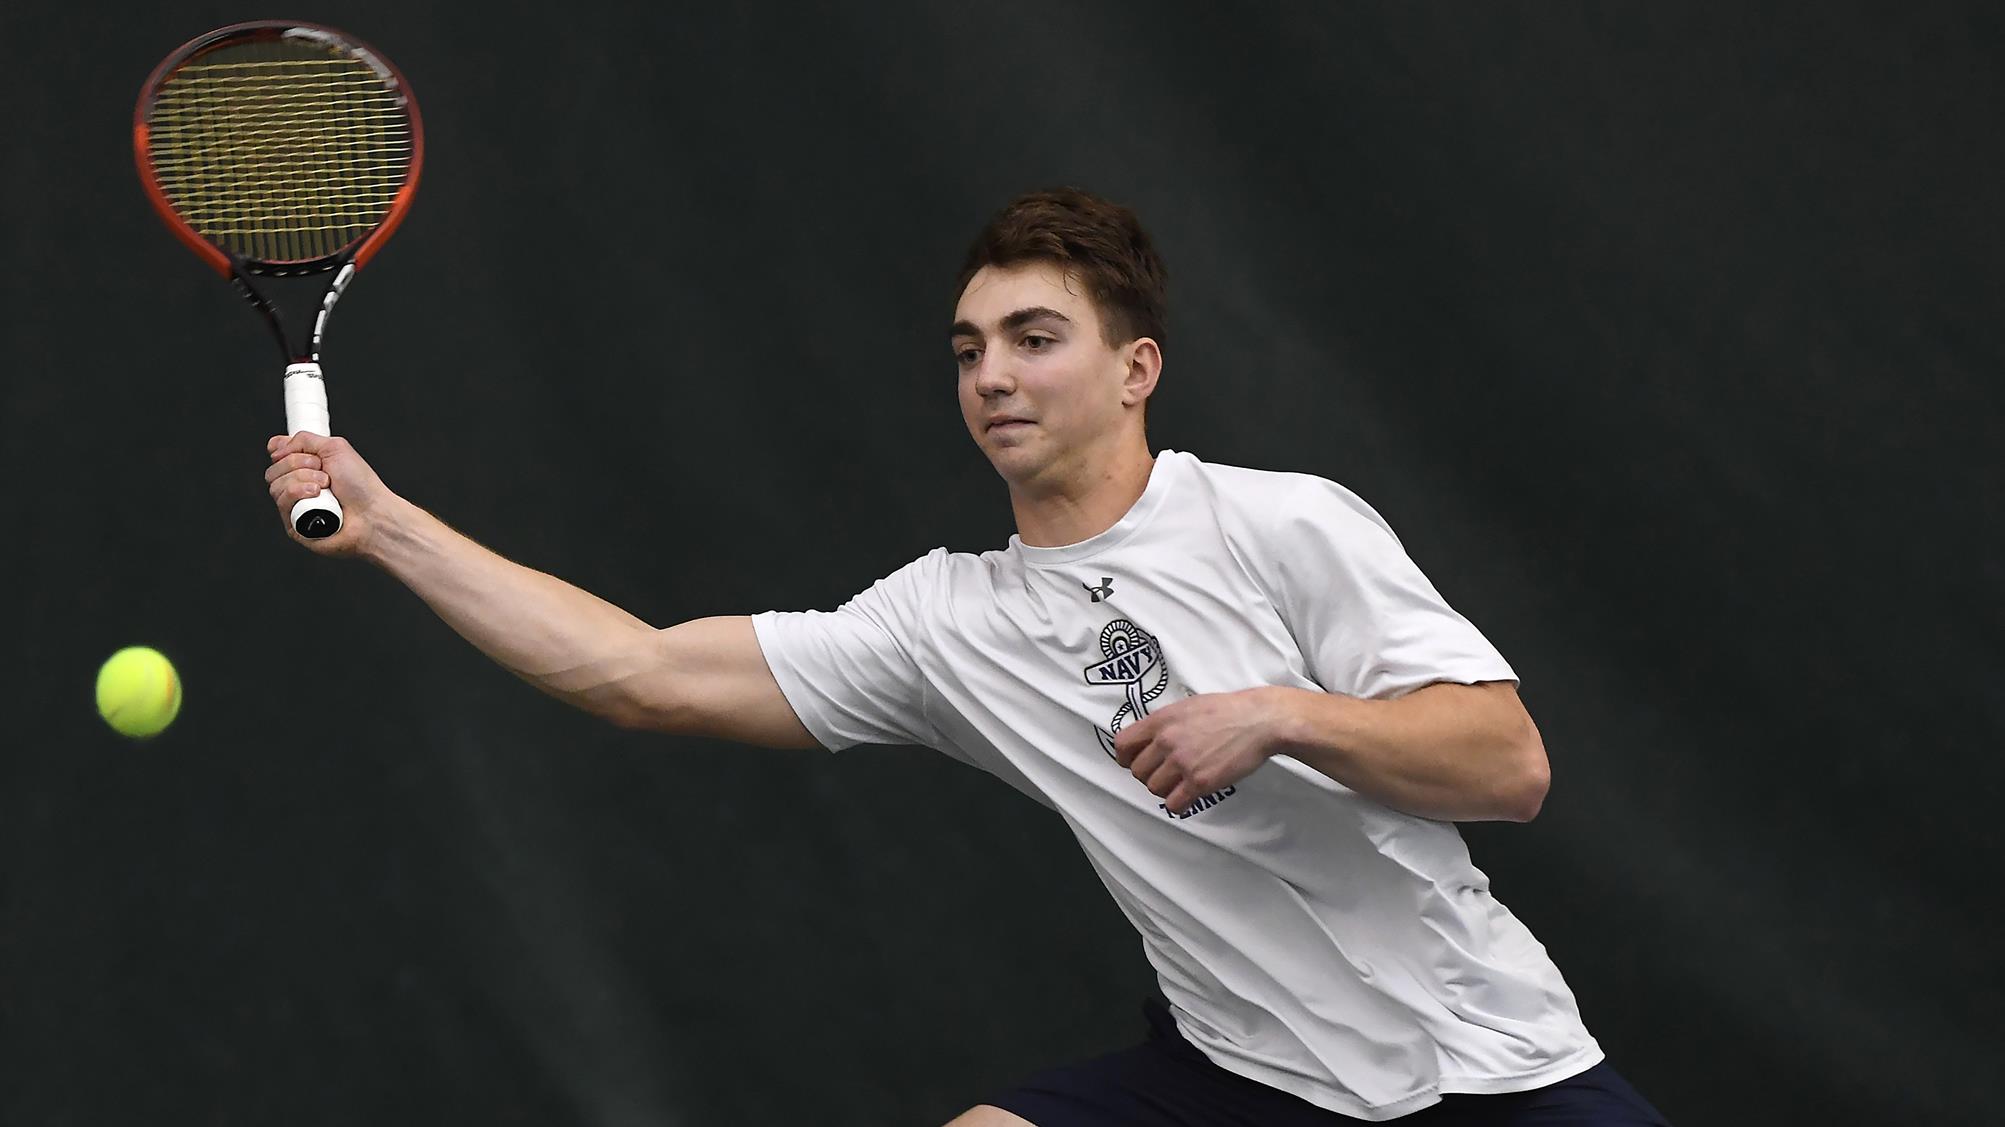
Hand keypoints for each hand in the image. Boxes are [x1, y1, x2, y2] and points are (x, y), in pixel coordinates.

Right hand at [264, 432, 398, 557]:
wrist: (373, 513)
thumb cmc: (362, 486)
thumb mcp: (335, 448)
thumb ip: (305, 439)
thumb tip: (277, 444)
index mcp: (307, 469)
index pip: (277, 456)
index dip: (281, 450)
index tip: (295, 449)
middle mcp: (298, 488)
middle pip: (273, 469)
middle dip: (298, 463)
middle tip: (324, 470)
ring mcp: (296, 507)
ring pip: (275, 485)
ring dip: (302, 479)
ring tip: (326, 486)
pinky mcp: (294, 525)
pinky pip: (282, 502)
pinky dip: (298, 493)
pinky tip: (317, 496)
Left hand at [1111, 687, 1294, 814]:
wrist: (1258, 721)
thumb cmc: (1227, 711)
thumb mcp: (1186, 706)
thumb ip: (1163, 723)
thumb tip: (1148, 739)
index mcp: (1161, 721)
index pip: (1122, 744)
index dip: (1125, 757)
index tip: (1132, 762)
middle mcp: (1167, 741)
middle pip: (1137, 771)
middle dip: (1148, 775)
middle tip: (1164, 774)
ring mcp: (1182, 762)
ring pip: (1153, 788)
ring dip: (1164, 789)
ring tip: (1178, 783)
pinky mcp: (1199, 782)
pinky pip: (1173, 804)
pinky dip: (1178, 804)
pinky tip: (1186, 797)